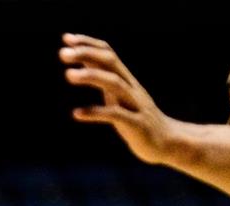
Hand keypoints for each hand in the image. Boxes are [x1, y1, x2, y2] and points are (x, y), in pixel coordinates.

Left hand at [60, 34, 179, 164]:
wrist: (167, 142)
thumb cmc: (137, 118)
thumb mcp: (118, 96)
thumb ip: (103, 79)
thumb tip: (84, 60)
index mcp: (126, 79)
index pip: (107, 53)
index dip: (88, 44)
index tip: (67, 39)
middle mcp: (131, 87)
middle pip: (110, 62)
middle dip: (87, 53)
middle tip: (62, 54)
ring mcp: (135, 104)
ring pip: (114, 83)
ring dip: (91, 76)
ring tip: (68, 75)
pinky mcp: (136, 124)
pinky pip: (115, 115)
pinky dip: (95, 112)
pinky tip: (77, 113)